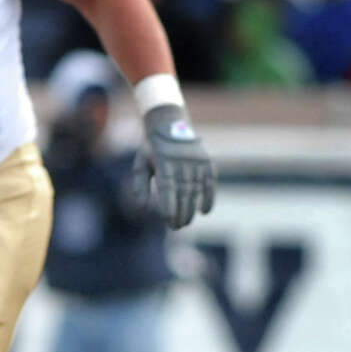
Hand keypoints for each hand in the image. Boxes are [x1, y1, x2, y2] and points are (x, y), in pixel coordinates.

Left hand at [132, 104, 215, 229]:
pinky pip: (210, 182)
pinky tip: (205, 212)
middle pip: (183, 192)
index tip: (168, 219)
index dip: (169, 204)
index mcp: (164, 162)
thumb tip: (141, 208)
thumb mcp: (140, 164)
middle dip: (180, 212)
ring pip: (196, 190)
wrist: (169, 125)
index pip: (168, 187)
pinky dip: (209, 197)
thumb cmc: (151, 151)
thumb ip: (139, 186)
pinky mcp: (207, 162)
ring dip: (191, 209)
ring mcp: (196, 162)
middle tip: (175, 227)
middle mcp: (182, 162)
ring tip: (184, 223)